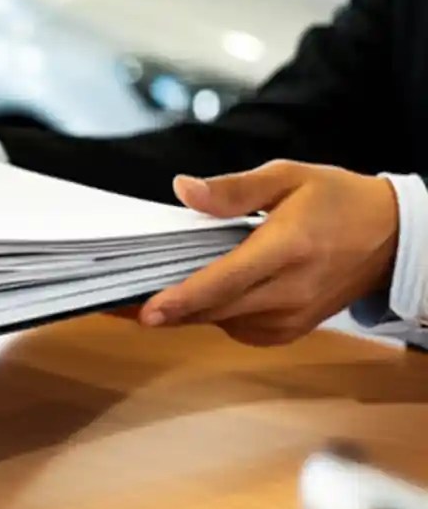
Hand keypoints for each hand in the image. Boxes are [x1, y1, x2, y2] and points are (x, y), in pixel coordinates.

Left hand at [138, 160, 398, 346]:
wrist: (393, 237)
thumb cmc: (337, 200)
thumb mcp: (288, 176)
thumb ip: (234, 189)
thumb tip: (184, 190)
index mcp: (287, 249)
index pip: (224, 281)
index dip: (181, 298)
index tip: (144, 310)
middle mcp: (289, 291)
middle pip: (214, 309)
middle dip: (163, 308)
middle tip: (116, 302)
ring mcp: (292, 317)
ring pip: (221, 322)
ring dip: (186, 311)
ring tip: (147, 294)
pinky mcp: (291, 331)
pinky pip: (237, 329)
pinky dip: (213, 315)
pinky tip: (200, 295)